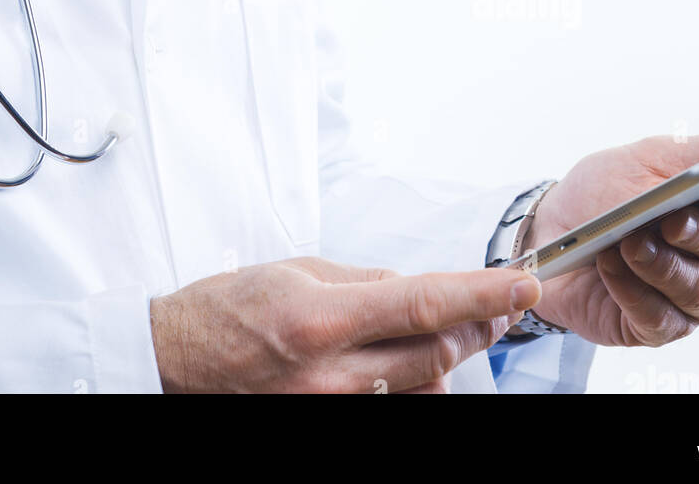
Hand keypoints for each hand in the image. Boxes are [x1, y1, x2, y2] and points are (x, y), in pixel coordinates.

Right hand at [149, 256, 541, 392]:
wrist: (178, 361)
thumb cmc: (231, 308)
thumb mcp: (298, 271)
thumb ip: (364, 281)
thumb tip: (418, 288)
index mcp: (322, 319)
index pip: (422, 303)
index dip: (480, 294)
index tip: (520, 283)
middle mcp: (332, 374)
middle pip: (436, 356)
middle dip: (478, 327)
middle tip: (500, 305)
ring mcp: (331, 410)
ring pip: (424, 390)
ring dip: (446, 359)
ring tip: (447, 330)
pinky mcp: (328, 426)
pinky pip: (394, 408)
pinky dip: (411, 385)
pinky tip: (404, 362)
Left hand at [519, 117, 698, 346]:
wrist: (547, 228)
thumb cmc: (604, 191)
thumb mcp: (648, 159)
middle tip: (667, 220)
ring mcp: (688, 297)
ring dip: (663, 266)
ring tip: (629, 243)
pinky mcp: (656, 326)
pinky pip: (661, 319)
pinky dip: (634, 292)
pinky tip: (610, 267)